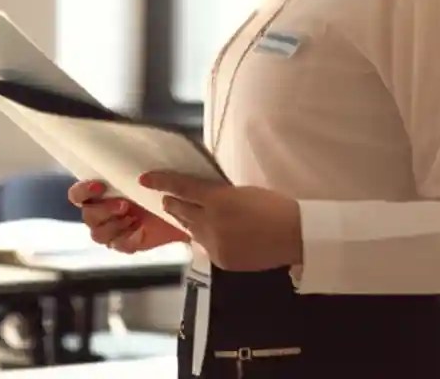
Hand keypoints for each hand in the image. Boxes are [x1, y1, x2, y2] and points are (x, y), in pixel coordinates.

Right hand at [67, 180, 188, 253]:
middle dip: (104, 210)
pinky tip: (142, 231)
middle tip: (125, 205)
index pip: (77, 195)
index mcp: (98, 194)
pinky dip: (129, 239)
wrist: (179, 207)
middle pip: (88, 216)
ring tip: (133, 217)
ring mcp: (111, 230)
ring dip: (114, 226)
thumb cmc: (157, 186)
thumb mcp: (145, 176)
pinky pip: (119, 245)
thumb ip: (131, 172)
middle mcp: (100, 213)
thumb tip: (131, 171)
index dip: (83, 192)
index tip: (101, 185)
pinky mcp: (124, 243)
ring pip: (98, 234)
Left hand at [138, 171, 301, 271]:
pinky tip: (216, 235)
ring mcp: (214, 245)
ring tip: (193, 216)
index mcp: (218, 200)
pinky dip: (207, 238)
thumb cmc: (274, 206)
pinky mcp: (220, 260)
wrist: (294, 235)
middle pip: (181, 211)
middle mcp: (211, 223)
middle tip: (167, 200)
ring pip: (192, 231)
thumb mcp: (243, 192)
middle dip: (173, 204)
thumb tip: (201, 198)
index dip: (162, 182)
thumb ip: (218, 196)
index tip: (145, 179)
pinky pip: (206, 246)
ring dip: (190, 222)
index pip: (183, 187)